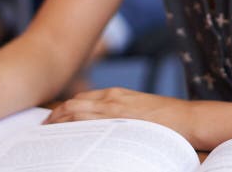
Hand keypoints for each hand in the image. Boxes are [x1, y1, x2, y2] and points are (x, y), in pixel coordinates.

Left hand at [44, 87, 193, 140]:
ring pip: (76, 111)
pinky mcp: (119, 120)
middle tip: (43, 127)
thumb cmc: (168, 119)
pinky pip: (89, 123)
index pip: (81, 100)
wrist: (188, 119)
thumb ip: (121, 115)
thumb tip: (107, 128)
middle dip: (56, 114)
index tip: (53, 119)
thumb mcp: (139, 111)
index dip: (64, 109)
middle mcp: (111, 99)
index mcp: (116, 95)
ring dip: (59, 119)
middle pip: (74, 103)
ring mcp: (114, 109)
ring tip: (46, 132)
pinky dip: (73, 126)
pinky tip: (65, 136)